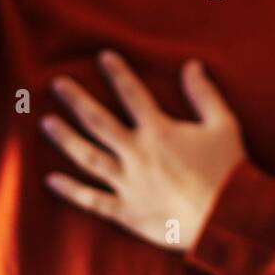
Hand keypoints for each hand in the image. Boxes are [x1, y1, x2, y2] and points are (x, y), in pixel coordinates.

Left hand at [40, 50, 246, 251]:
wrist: (228, 218)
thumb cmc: (228, 170)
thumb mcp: (223, 124)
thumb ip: (204, 94)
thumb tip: (191, 64)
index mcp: (159, 131)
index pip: (132, 94)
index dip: (117, 73)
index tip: (102, 56)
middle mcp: (137, 154)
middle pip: (98, 122)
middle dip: (76, 100)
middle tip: (56, 84)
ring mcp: (128, 184)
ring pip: (88, 157)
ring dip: (65, 139)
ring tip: (45, 123)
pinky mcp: (127, 212)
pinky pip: (92, 200)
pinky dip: (71, 190)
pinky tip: (50, 179)